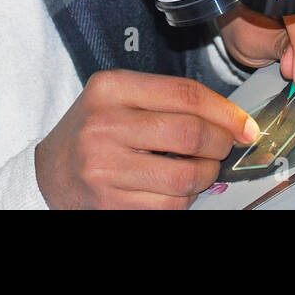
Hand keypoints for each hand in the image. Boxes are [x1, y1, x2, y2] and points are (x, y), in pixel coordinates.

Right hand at [35, 70, 259, 208]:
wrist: (49, 173)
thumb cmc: (94, 130)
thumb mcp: (119, 96)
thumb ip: (167, 99)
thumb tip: (230, 119)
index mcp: (110, 89)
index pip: (185, 94)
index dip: (225, 111)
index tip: (244, 125)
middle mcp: (104, 125)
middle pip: (190, 134)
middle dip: (221, 143)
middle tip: (226, 146)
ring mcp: (105, 169)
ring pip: (186, 176)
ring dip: (208, 174)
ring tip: (203, 167)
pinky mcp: (111, 205)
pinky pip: (170, 206)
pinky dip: (187, 198)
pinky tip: (181, 187)